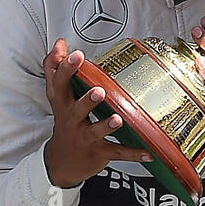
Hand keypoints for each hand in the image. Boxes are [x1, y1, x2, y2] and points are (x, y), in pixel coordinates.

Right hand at [41, 38, 151, 188]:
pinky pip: (117, 153)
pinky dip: (133, 154)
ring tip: (118, 119)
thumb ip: (57, 69)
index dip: (66, 69)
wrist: (63, 161)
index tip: (76, 54)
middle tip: (99, 90)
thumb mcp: (58, 97)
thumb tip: (59, 44)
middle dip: (87, 100)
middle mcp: (72, 120)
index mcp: (64, 104)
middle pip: (77, 109)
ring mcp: (86, 138)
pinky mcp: (99, 152)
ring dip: (107, 126)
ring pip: (96, 132)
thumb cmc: (65, 123)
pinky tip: (148, 153)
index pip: (60, 84)